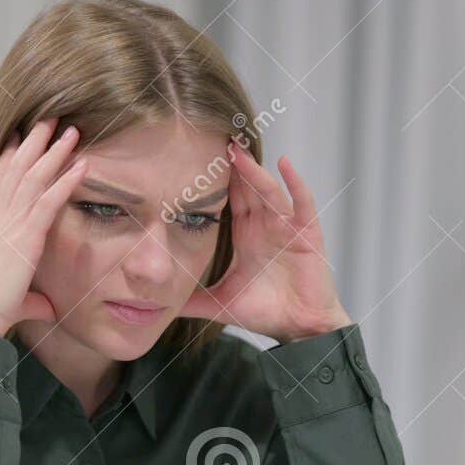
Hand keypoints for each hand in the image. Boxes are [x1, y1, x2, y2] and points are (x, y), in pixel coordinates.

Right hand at [0, 118, 88, 336]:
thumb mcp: (14, 297)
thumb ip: (32, 297)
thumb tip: (46, 308)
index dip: (9, 154)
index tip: (20, 133)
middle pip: (16, 168)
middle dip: (34, 141)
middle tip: (49, 117)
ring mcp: (10, 225)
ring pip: (33, 177)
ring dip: (53, 151)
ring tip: (71, 129)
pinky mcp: (26, 238)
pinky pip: (49, 202)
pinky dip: (66, 180)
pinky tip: (82, 164)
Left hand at [181, 141, 351, 343]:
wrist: (300, 328)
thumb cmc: (266, 311)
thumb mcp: (219, 303)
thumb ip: (190, 301)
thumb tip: (156, 307)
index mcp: (246, 235)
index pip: (228, 200)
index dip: (215, 180)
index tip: (193, 156)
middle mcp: (265, 226)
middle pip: (247, 188)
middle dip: (232, 164)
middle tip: (213, 136)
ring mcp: (287, 227)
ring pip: (268, 191)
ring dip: (254, 171)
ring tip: (238, 149)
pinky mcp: (307, 234)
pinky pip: (302, 204)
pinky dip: (295, 184)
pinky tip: (285, 165)